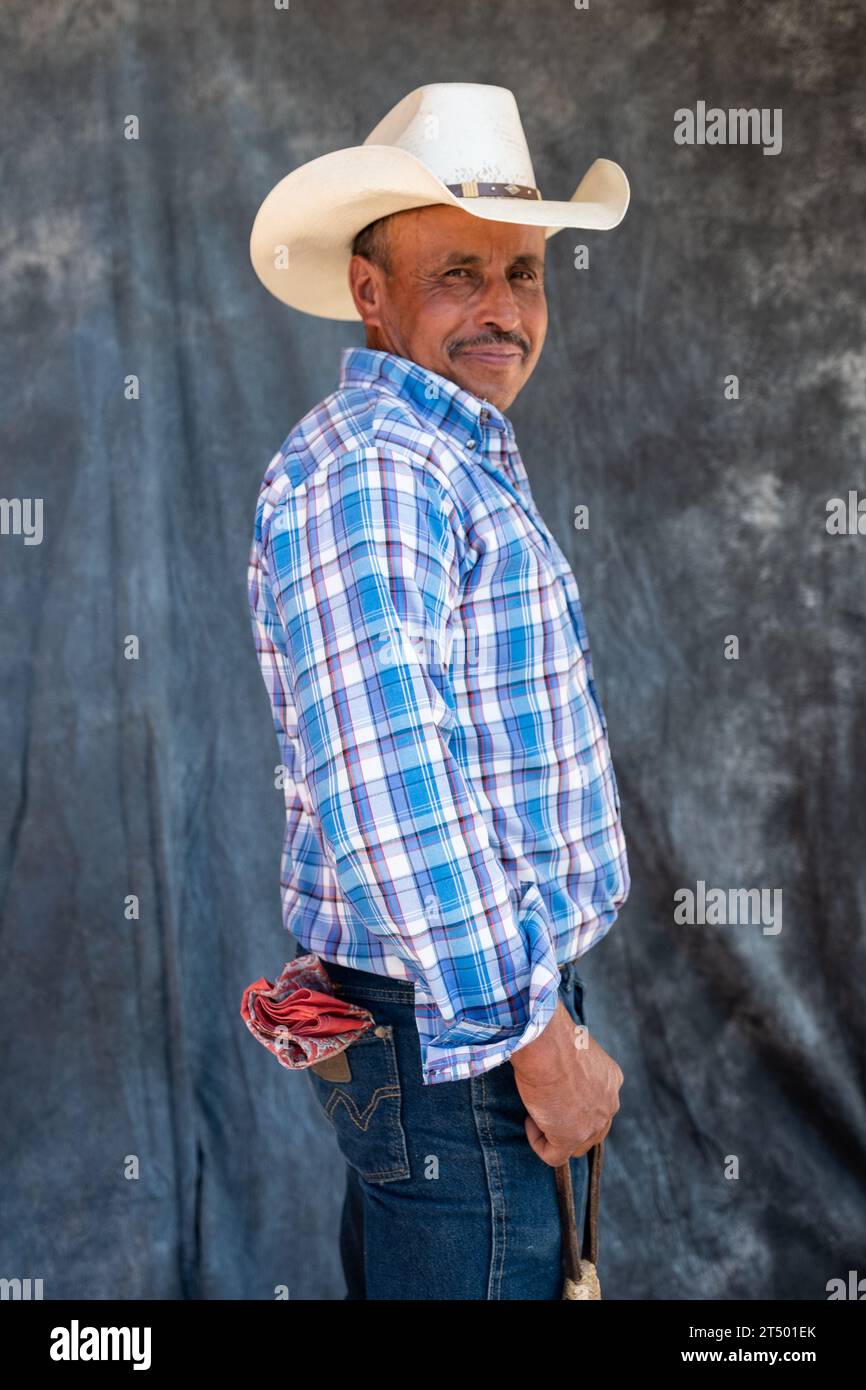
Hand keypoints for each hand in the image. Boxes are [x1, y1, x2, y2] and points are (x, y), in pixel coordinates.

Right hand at [509, 998, 622, 1166]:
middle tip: (544, 1105)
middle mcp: (610, 1104)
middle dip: (568, 1122)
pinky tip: (529, 1122)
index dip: (576, 1102)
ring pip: (576, 1145)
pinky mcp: (571, 1138)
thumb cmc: (553, 1036)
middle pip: (592, 1128)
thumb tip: (558, 1062)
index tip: (553, 1087)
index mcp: (612, 1079)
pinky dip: (539, 1143)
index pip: (599, 1103)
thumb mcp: (573, 1046)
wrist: (547, 1044)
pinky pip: (554, 1155)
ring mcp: (592, 1124)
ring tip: (535, 1111)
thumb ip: (575, 1063)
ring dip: (554, 1132)